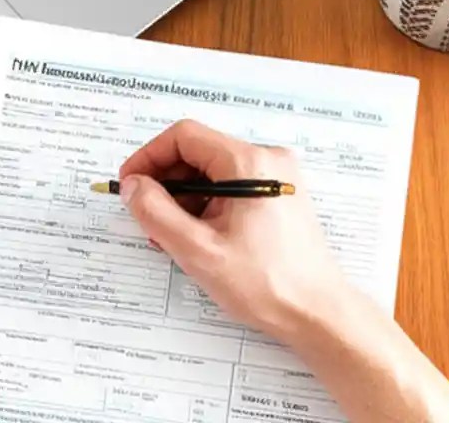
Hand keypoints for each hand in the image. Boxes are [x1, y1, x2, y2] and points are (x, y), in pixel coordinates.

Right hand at [118, 120, 350, 334]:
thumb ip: (156, 212)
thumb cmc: (268, 284)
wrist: (317, 313)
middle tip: (145, 217)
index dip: (149, 157)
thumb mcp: (199, 250)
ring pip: (212, 173)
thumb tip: (133, 187)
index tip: (130, 184)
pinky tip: (195, 238)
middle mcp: (267, 161)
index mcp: (250, 164)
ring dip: (184, 199)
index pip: (185, 137)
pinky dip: (206, 207)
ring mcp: (275, 179)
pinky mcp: (277, 197)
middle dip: (165, 183)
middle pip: (198, 153)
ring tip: (169, 237)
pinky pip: (230, 188)